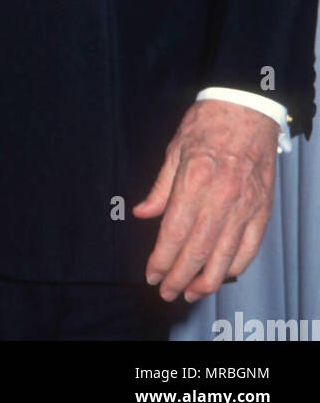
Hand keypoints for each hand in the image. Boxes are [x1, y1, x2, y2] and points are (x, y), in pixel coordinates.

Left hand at [133, 99, 277, 302]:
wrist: (247, 109)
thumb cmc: (207, 124)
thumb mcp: (175, 149)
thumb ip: (160, 187)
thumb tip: (142, 214)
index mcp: (194, 181)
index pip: (173, 232)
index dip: (161, 259)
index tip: (150, 274)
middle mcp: (220, 198)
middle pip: (196, 250)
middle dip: (178, 277)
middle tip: (165, 292)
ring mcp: (245, 206)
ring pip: (224, 257)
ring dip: (206, 281)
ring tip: (190, 293)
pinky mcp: (262, 209)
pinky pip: (249, 248)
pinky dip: (235, 266)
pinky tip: (221, 275)